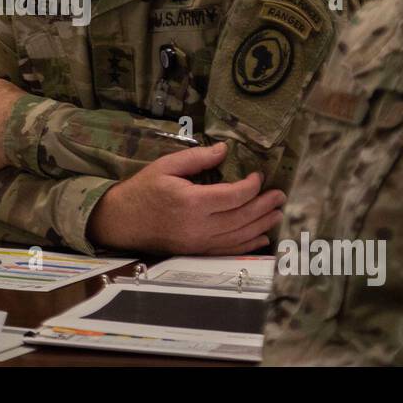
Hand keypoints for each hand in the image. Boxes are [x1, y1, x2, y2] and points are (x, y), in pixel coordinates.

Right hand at [87, 143, 285, 254]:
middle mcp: (199, 226)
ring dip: (262, 225)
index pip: (233, 196)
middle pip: (242, 217)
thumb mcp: (166, 166)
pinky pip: (229, 251)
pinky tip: (261, 237)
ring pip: (240, 236)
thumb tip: (224, 150)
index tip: (258, 176)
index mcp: (192, 202)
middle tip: (280, 195)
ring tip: (277, 213)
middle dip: (264, 205)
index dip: (252, 186)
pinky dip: (248, 245)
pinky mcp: (197, 252)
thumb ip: (197, 158)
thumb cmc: (143, 190)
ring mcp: (199, 243)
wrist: (122, 222)